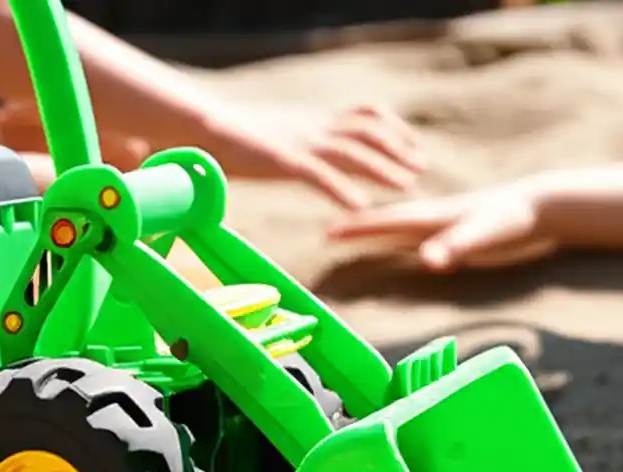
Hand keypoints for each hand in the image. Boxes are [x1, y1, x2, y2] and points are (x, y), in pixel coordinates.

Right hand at [204, 103, 427, 208]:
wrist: (200, 126)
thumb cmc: (226, 137)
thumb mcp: (269, 138)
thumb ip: (287, 145)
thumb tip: (292, 156)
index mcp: (309, 120)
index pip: (363, 114)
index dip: (392, 128)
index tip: (411, 145)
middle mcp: (310, 127)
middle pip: (367, 129)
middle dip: (398, 146)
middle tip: (421, 166)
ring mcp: (298, 142)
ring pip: (352, 150)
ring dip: (382, 167)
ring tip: (406, 185)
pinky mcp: (281, 160)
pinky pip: (320, 174)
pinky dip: (344, 189)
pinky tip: (361, 206)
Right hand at [325, 184, 560, 271]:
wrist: (544, 204)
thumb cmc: (515, 219)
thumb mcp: (485, 234)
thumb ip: (456, 246)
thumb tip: (426, 260)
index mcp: (433, 216)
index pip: (386, 221)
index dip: (357, 227)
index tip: (327, 232)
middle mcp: (432, 217)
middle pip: (385, 221)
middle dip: (356, 226)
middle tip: (327, 232)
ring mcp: (442, 222)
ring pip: (398, 224)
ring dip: (373, 227)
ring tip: (351, 231)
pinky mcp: (453, 230)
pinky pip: (415, 231)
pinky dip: (396, 232)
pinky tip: (396, 237)